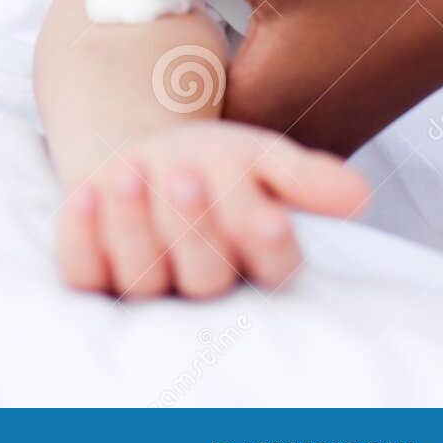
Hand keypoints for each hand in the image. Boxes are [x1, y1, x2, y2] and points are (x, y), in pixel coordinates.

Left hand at [57, 118, 367, 297]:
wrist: (146, 157)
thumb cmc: (215, 166)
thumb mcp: (258, 157)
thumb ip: (302, 177)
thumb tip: (360, 196)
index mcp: (253, 261)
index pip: (272, 272)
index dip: (270, 249)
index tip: (269, 218)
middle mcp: (201, 285)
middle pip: (205, 277)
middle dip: (195, 227)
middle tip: (186, 175)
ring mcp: (145, 285)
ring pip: (142, 276)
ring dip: (134, 225)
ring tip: (131, 171)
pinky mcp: (94, 275)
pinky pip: (85, 272)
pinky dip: (81, 235)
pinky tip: (84, 193)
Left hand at [109, 0, 442, 155]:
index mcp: (262, 116)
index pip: (165, 128)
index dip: (125, 91)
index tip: (92, 55)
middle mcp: (286, 141)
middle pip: (194, 127)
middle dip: (158, 83)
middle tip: (110, 39)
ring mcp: (314, 134)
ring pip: (231, 116)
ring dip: (199, 77)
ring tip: (160, 24)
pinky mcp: (334, 119)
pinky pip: (265, 107)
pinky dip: (237, 74)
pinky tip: (220, 31)